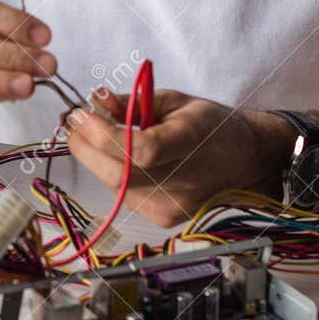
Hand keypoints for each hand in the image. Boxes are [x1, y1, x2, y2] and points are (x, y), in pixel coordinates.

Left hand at [64, 88, 288, 228]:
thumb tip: (95, 100)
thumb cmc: (210, 126)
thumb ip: (131, 102)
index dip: (102, 134)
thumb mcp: (175, 100)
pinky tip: (124, 159)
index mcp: (190, 143)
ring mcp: (170, 205)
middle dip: (84, 145)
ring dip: (96, 157)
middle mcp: (181, 181)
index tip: (80, 114)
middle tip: (74, 122)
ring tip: (100, 135)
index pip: (139, 150)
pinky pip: (122, 194)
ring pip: (113, 184)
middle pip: (116, 173)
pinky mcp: (161, 218)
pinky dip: (113, 172)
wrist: (244, 162)